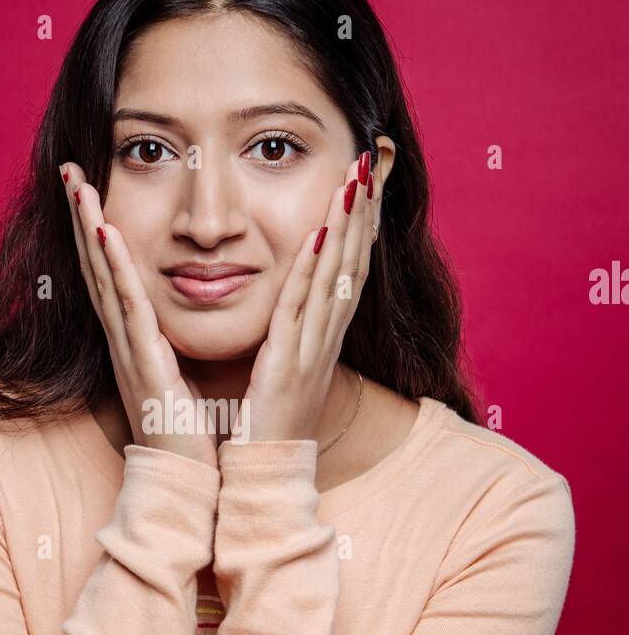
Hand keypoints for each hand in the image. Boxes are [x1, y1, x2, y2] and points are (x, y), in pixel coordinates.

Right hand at [60, 163, 218, 468]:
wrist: (192, 485)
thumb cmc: (195, 434)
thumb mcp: (184, 374)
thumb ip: (177, 344)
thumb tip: (192, 313)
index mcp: (137, 340)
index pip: (112, 273)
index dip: (97, 228)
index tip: (89, 185)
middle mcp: (126, 340)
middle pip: (97, 266)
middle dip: (81, 215)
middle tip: (69, 168)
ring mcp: (130, 352)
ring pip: (105, 278)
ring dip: (89, 229)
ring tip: (78, 184)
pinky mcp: (144, 366)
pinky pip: (128, 309)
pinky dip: (115, 270)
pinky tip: (106, 234)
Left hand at [238, 151, 379, 444]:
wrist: (263, 476)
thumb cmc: (266, 423)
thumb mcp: (281, 366)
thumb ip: (287, 333)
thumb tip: (287, 306)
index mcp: (320, 335)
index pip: (347, 266)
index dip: (359, 221)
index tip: (364, 177)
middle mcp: (324, 337)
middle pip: (353, 260)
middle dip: (363, 208)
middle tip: (372, 159)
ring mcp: (312, 349)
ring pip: (335, 276)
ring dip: (347, 226)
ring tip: (355, 180)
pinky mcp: (289, 363)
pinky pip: (302, 308)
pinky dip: (312, 271)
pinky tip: (319, 235)